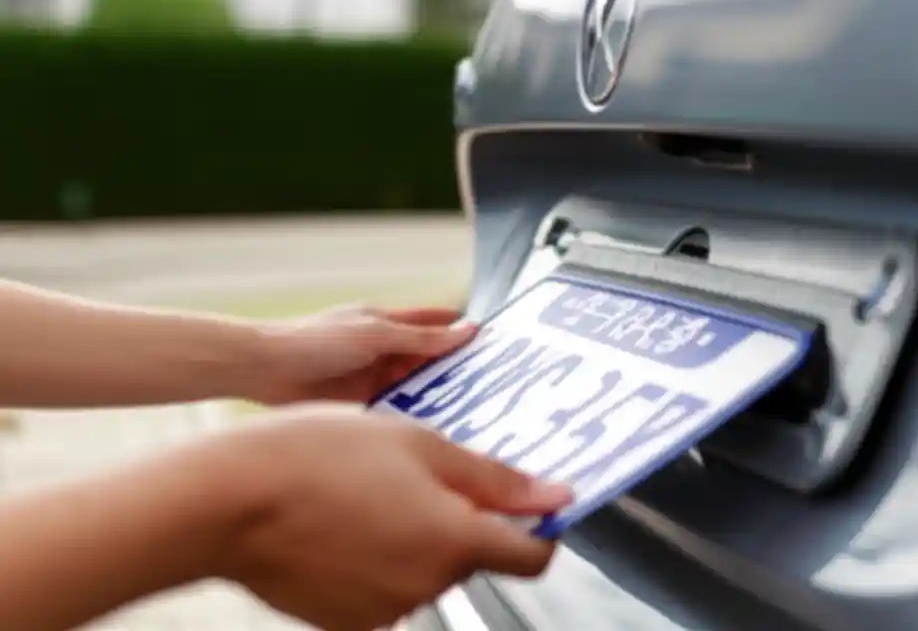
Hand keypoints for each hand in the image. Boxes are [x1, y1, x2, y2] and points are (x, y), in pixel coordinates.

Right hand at [202, 406, 571, 630]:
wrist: (224, 500)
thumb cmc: (318, 456)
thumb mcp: (419, 444)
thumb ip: (494, 479)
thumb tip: (554, 498)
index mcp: (455, 541)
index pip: (531, 558)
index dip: (539, 531)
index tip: (531, 508)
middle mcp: (426, 586)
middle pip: (471, 555)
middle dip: (458, 517)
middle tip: (417, 471)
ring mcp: (383, 610)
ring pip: (423, 568)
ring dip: (412, 535)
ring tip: (366, 490)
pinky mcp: (343, 620)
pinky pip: (381, 586)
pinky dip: (375, 557)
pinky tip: (341, 521)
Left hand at [253, 305, 476, 405]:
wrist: (263, 370)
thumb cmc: (314, 341)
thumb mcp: (376, 335)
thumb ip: (422, 338)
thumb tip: (468, 330)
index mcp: (388, 323)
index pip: (436, 323)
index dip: (463, 330)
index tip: (496, 343)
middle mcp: (384, 351)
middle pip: (430, 360)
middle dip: (457, 370)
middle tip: (495, 387)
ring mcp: (373, 379)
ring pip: (416, 388)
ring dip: (437, 398)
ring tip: (475, 414)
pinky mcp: (361, 405)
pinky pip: (396, 411)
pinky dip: (414, 418)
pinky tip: (435, 432)